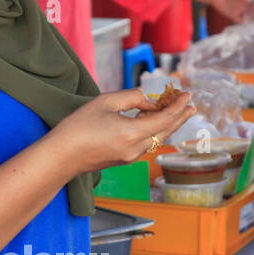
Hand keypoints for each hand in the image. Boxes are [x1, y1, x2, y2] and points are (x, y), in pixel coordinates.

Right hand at [49, 88, 194, 174]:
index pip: (165, 119)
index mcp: (132, 133)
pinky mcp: (124, 160)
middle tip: (191, 106)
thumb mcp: (106, 102)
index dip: (178, 106)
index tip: (187, 95)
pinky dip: (156, 131)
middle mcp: (136, 148)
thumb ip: (132, 98)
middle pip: (166, 132)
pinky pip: (147, 144)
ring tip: (179, 113)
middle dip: (180, 118)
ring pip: (158, 139)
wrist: (62, 156)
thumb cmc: (78, 127)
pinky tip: (156, 123)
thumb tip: (148, 102)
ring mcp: (131, 157)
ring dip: (169, 125)